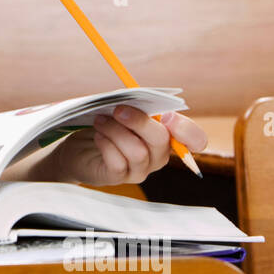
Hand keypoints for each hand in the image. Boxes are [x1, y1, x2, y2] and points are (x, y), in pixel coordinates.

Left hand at [36, 107, 208, 186]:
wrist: (78, 147)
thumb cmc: (107, 124)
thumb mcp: (124, 109)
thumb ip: (137, 104)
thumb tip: (137, 96)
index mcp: (167, 135)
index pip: (196, 140)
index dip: (187, 130)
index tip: (166, 116)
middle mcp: (158, 156)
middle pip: (161, 141)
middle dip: (139, 121)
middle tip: (118, 109)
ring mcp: (140, 169)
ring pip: (138, 152)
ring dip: (116, 131)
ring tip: (100, 121)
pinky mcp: (119, 178)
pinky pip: (118, 162)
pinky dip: (106, 144)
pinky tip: (98, 136)